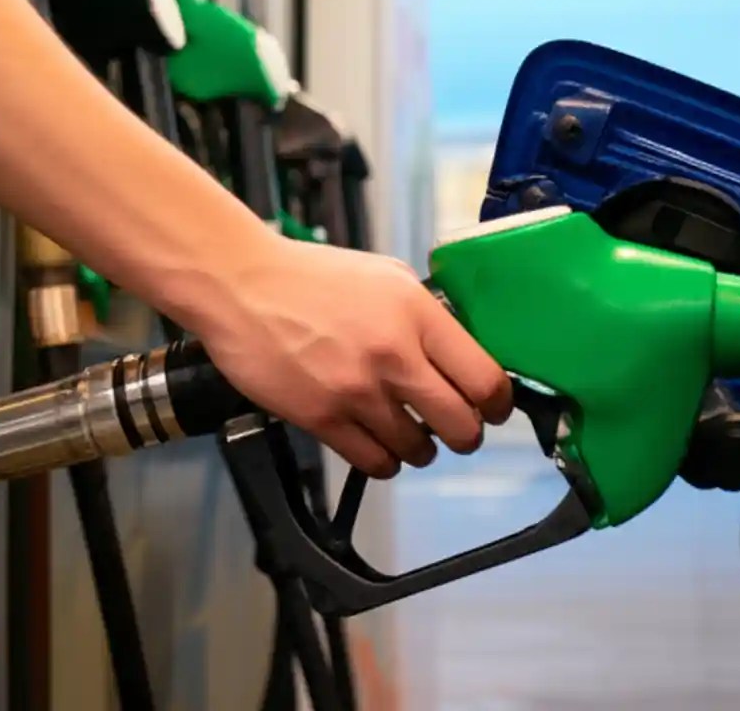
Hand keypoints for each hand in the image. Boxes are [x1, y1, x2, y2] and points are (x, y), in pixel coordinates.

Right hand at [191, 236, 513, 477]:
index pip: (485, 380)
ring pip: (418, 450)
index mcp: (418, 315)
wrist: (241, 285)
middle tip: (457, 431)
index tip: (493, 410)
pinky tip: (378, 446)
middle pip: (461, 426)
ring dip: (420, 449)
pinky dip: (384, 462)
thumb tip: (461, 353)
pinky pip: (374, 463)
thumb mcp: (387, 276)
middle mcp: (395, 356)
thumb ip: (427, 315)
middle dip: (466, 436)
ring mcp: (357, 391)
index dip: (497, 405)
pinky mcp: (322, 418)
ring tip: (409, 436)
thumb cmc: (314, 277)